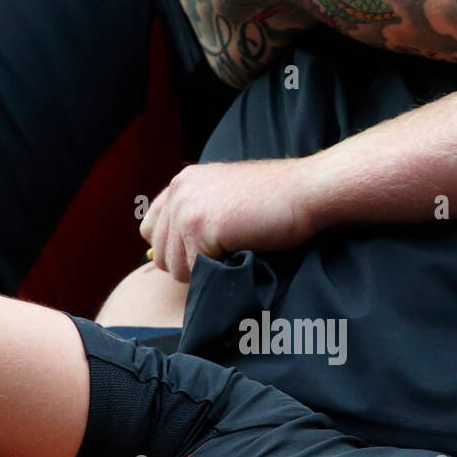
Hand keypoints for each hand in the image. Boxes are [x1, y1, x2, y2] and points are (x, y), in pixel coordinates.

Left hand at [140, 159, 318, 281]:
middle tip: (224, 257)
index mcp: (182, 182)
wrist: (305, 192)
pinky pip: (194, 271)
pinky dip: (215, 273)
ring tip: (232, 255)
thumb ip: (198, 212)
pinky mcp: (199, 228)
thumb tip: (176, 253)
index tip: (203, 254)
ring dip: (202, 272)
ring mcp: (186, 210)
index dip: (175, 249)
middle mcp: (178, 192)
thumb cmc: (276, 200)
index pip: (151, 231)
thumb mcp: (226, 196)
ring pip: (175, 268)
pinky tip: (238, 255)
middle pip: (160, 254)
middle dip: (189, 265)